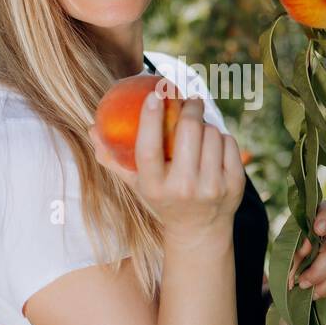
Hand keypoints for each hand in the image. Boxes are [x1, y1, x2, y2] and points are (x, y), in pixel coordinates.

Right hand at [89, 92, 244, 243]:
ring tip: (198, 130)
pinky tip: (214, 145)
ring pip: (211, 133)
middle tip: (187, 99)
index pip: (149, 149)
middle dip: (189, 107)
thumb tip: (91, 128)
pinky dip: (221, 137)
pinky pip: (229, 142)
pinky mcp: (233, 185)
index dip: (150, 119)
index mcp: (154, 186)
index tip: (154, 94)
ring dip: (205, 125)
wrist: (199, 230)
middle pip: (188, 131)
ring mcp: (211, 187)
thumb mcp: (137, 183)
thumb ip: (113, 158)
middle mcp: (183, 188)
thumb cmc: (163, 198)